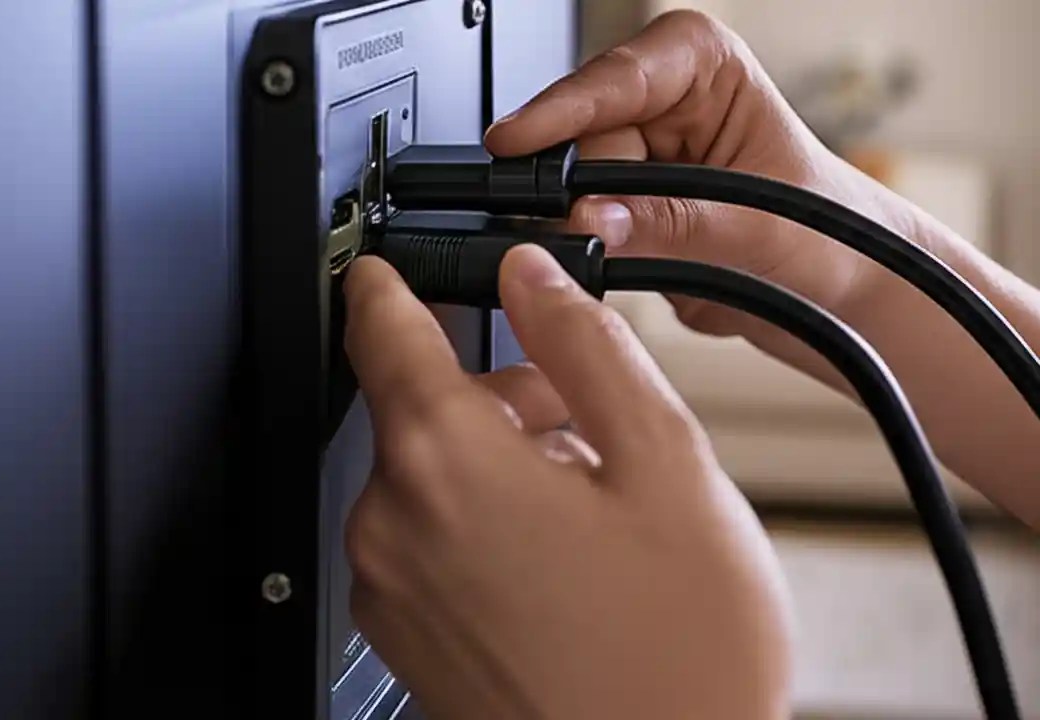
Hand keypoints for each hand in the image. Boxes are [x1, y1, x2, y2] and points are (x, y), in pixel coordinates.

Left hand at [342, 246, 792, 719]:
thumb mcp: (665, 467)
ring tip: (590, 518)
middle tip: (586, 433)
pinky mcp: (403, 636)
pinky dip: (476, 525)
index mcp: (447, 461)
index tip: (385, 267)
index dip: (386, 285)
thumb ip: (587, 349)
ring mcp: (390, 589)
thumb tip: (536, 278)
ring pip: (428, 476)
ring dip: (494, 466)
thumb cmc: (676, 654)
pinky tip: (557, 567)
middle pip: (422, 409)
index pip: (380, 331)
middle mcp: (393, 523)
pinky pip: (425, 541)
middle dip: (497, 400)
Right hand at [484, 9, 915, 350]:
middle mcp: (656, 100)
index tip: (514, 142)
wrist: (835, 291)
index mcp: (700, 63)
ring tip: (657, 251)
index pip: (614, 79)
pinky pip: (572, 227)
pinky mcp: (613, 204)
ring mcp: (630, 153)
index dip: (561, 113)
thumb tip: (590, 218)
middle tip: (618, 232)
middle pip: (579, 140)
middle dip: (587, 191)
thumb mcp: (759, 224)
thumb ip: (672, 222)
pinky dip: (591, 252)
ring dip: (593, 230)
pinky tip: (633, 261)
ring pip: (568, 189)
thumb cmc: (828, 232)